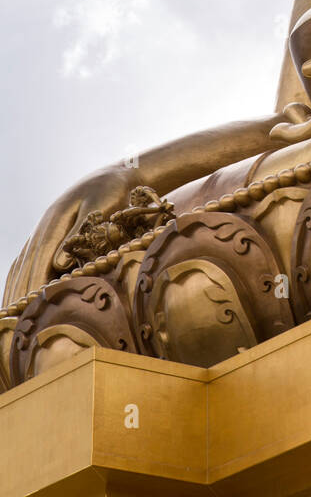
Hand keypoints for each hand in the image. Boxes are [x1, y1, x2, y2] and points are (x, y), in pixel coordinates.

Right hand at [3, 165, 135, 304]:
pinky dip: (19, 277)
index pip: (39, 260)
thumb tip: (60, 262)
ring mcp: (43, 228)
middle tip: (14, 322)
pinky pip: (27, 258)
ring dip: (15, 288)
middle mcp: (44, 226)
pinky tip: (17, 293)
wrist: (115, 174)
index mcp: (55, 221)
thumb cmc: (112, 191)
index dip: (32, 286)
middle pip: (27, 265)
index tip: (28, 309)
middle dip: (19, 294)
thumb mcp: (100, 207)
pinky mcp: (48, 232)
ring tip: (10, 315)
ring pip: (23, 262)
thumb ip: (80, 232)